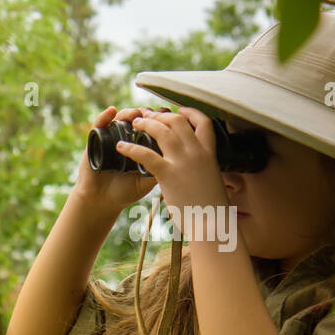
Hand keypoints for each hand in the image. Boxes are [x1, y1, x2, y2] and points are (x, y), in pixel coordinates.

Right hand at [73, 105, 163, 215]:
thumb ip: (159, 171)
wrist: (102, 201)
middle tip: (155, 114)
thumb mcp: (146, 181)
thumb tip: (177, 160)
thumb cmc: (125, 192)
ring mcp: (111, 137)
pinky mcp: (95, 140)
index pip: (153, 126)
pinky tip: (112, 112)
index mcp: (142, 146)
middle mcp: (127, 138)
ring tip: (136, 113)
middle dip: (148, 113)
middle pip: (138, 118)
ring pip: (121, 118)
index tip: (171, 117)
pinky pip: (99, 124)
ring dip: (129, 113)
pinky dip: (104, 116)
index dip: (162, 119)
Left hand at [115, 106, 229, 235]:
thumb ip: (205, 171)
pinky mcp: (168, 175)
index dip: (191, 113)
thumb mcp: (213, 182)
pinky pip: (146, 155)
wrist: (212, 224)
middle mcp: (197, 153)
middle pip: (178, 121)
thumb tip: (202, 171)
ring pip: (162, 131)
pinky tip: (121, 147)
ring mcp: (183, 162)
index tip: (180, 110)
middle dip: (161, 115)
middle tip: (148, 116)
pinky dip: (131, 148)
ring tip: (135, 124)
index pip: (204, 123)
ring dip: (146, 124)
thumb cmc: (213, 209)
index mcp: (210, 154)